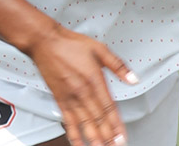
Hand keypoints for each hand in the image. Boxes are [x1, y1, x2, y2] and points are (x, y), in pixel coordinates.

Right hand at [25, 23, 137, 145]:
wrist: (45, 42)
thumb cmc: (70, 44)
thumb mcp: (100, 49)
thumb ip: (118, 66)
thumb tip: (133, 78)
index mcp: (94, 80)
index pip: (109, 108)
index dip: (117, 125)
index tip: (122, 136)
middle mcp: (82, 92)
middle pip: (98, 119)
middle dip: (107, 136)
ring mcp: (70, 98)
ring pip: (84, 124)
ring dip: (93, 139)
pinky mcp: (59, 99)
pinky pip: (68, 121)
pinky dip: (74, 134)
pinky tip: (78, 143)